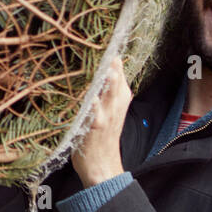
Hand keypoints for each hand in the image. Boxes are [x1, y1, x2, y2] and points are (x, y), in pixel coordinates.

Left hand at [72, 57, 132, 187]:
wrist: (102, 167)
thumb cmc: (102, 138)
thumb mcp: (110, 111)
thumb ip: (109, 92)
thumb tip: (106, 70)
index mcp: (120, 100)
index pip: (119, 74)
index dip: (115, 61)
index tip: (111, 44)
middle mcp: (115, 106)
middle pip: (116, 82)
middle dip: (113, 67)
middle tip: (110, 51)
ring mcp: (105, 117)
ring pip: (109, 96)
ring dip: (109, 84)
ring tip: (109, 70)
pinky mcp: (94, 128)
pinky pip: (94, 115)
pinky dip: (94, 107)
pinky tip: (92, 99)